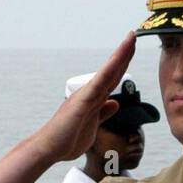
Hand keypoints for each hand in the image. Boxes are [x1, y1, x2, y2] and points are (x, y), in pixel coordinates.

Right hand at [30, 33, 136, 163]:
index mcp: (93, 99)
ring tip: (130, 38)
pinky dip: (110, 69)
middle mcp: (90, 93)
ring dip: (120, 54)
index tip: (132, 48)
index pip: (112, 79)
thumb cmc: (66, 140)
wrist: (48, 148)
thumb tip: (115, 103)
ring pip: (108, 72)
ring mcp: (86, 95)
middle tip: (133, 34)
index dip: (123, 64)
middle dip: (124, 53)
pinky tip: (118, 58)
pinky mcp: (83, 102)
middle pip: (112, 71)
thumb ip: (103, 113)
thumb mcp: (92, 126)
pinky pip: (99, 82)